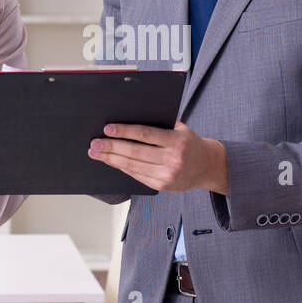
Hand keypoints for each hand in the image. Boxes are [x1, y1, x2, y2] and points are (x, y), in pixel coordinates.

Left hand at [87, 121, 228, 193]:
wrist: (206, 167)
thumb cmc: (189, 143)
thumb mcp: (180, 128)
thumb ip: (159, 123)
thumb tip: (128, 116)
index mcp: (177, 141)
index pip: (146, 134)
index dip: (125, 132)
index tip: (107, 128)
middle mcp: (172, 159)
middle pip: (135, 152)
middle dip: (111, 147)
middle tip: (95, 143)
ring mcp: (167, 175)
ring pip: (133, 166)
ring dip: (111, 159)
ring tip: (97, 152)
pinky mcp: (162, 186)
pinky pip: (137, 175)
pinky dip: (121, 167)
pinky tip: (111, 161)